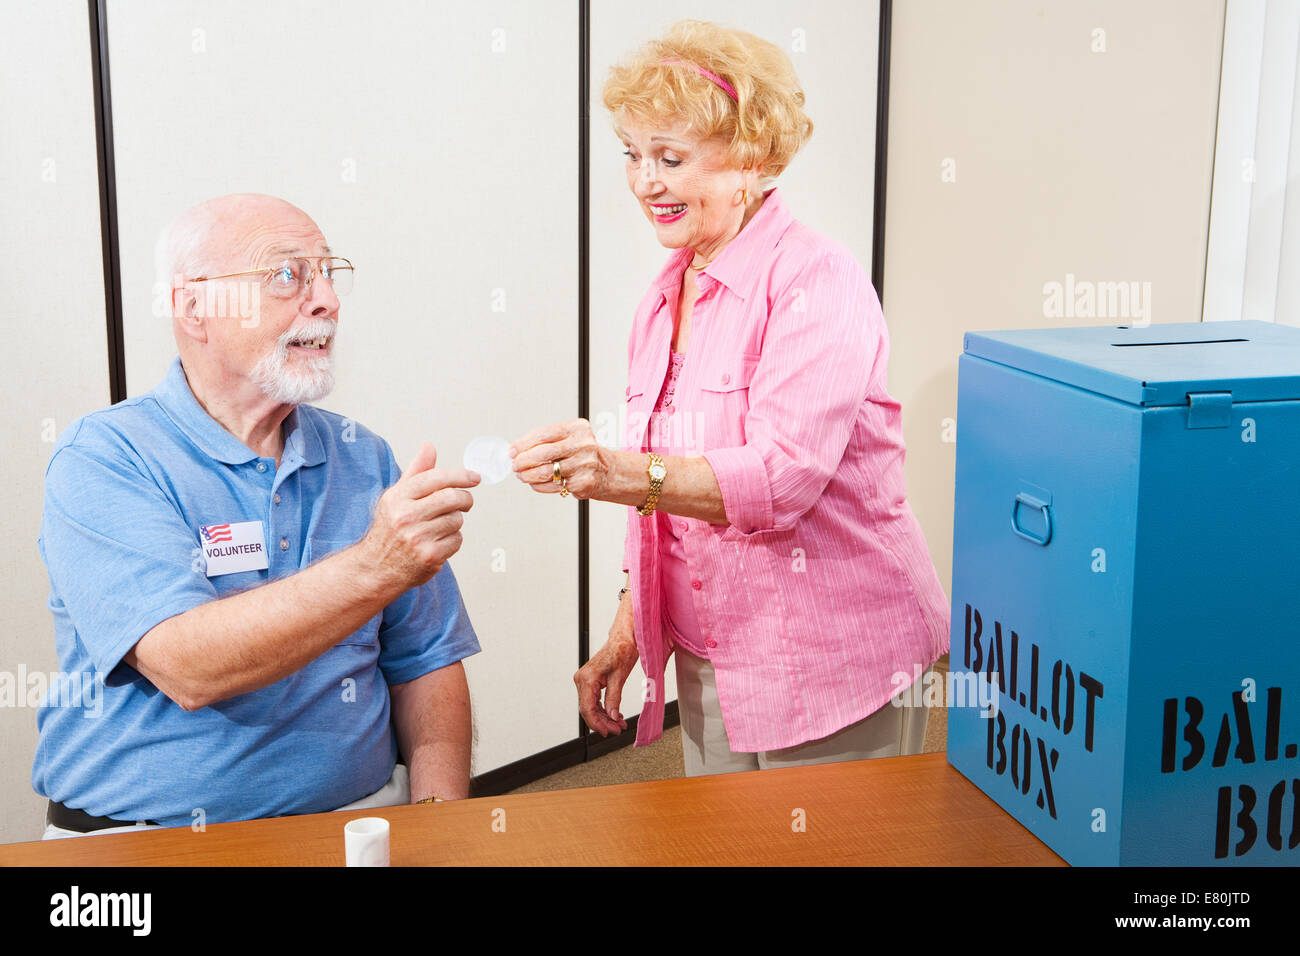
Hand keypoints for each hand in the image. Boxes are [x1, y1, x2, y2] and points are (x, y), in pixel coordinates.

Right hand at [358, 443, 479, 592]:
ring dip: (455, 521)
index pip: (436, 478)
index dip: (460, 475)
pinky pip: (457, 539)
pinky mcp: (430, 556)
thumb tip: (429, 447)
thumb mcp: (395, 498)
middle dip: (465, 498)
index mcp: (397, 498)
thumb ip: (416, 472)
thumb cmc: (389, 529)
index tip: (475, 477)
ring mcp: (418, 537)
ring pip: (456, 519)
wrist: (376, 568)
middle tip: (466, 501)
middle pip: (452, 497)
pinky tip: (438, 542)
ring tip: (439, 526)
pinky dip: (453, 539)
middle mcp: (406, 516)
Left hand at [509, 418, 612, 500]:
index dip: (523, 443)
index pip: (544, 434)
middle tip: (515, 465)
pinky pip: (553, 486)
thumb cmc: (583, 453)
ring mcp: (584, 464)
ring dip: (528, 475)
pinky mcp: (583, 482)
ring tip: (522, 475)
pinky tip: (535, 483)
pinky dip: (539, 486)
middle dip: (523, 461)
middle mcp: (583, 444)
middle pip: (543, 453)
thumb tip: (516, 450)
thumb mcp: (568, 438)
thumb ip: (545, 441)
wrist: (608, 471)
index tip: (512, 451)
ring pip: (546, 472)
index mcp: (577, 428)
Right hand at [575, 595, 638, 735]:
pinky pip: (594, 700)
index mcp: (587, 678)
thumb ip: (614, 698)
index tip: (609, 732)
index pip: (588, 708)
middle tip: (618, 730)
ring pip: (590, 707)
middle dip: (603, 722)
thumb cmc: (622, 651)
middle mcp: (581, 679)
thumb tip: (612, 717)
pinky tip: (614, 716)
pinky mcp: (589, 681)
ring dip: (604, 717)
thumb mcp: (620, 677)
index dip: (597, 723)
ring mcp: (584, 680)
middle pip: (588, 710)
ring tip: (619, 724)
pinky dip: (603, 709)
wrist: (623, 638)